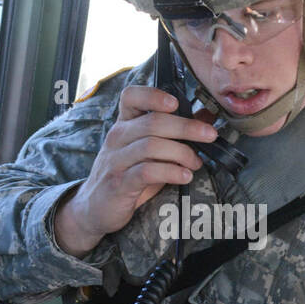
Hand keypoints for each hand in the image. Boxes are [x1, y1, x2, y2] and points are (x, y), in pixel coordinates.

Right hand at [53, 85, 217, 254]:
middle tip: (210, 135)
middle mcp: (117, 138)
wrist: (94, 207)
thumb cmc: (127, 175)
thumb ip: (173, 133)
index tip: (176, 103)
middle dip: (186, 127)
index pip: (131, 97)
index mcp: (124, 124)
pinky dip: (171, 172)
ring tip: (196, 163)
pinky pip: (147, 172)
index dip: (153, 95)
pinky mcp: (119, 183)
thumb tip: (207, 116)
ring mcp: (116, 160)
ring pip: (151, 146)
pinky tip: (184, 176)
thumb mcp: (147, 150)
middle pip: (153, 122)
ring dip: (182, 152)